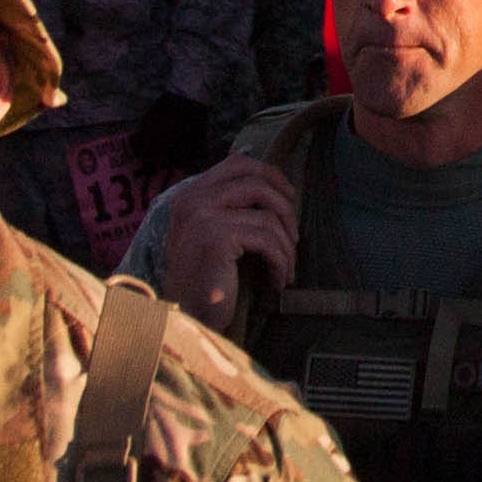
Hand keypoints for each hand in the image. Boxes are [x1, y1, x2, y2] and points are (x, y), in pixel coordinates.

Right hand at [156, 154, 300, 326]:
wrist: (185, 317)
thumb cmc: (204, 280)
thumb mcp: (210, 234)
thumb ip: (229, 207)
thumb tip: (273, 183)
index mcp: (190, 195)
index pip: (237, 163)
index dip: (271, 175)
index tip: (289, 197)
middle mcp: (192, 200)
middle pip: (258, 183)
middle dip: (286, 209)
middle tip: (295, 237)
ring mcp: (202, 216)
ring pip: (268, 216)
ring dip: (287, 245)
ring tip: (286, 267)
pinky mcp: (216, 238)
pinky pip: (267, 240)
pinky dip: (281, 262)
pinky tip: (278, 281)